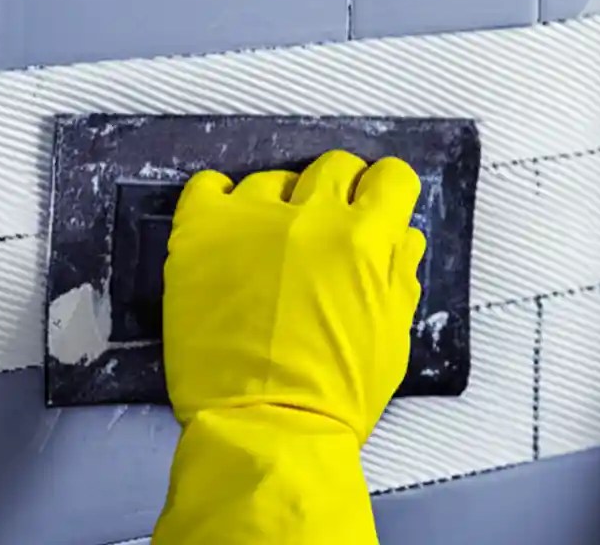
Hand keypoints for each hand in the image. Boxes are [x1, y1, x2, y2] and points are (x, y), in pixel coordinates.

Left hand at [162, 151, 426, 440]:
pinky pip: (209, 187)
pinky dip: (221, 202)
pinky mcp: (199, 235)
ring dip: (280, 206)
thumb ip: (399, 276)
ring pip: (272, 180)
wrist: (266, 431)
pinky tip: (229, 232)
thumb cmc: (336, 397)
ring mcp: (251, 222)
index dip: (388, 193)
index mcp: (367, 241)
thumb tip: (400, 238)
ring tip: (269, 250)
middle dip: (340, 193)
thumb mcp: (393, 337)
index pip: (391, 178)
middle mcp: (312, 218)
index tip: (377, 207)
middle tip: (326, 232)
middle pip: (334, 168)